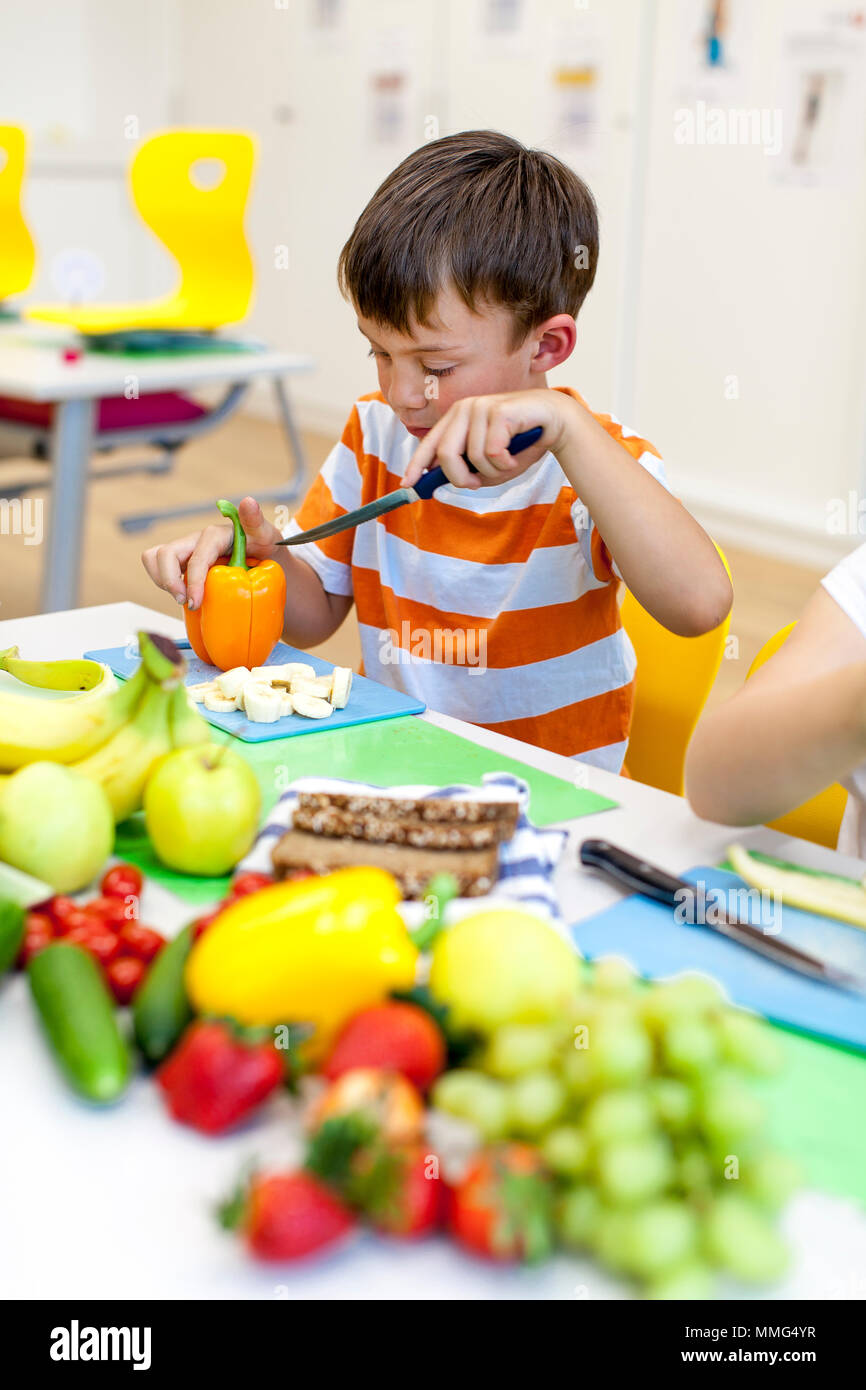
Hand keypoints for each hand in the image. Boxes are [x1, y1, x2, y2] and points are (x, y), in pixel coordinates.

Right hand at [141, 497, 283, 610]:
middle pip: (165, 555)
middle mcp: (195, 541)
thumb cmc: (263, 546)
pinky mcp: (181, 562)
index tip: (195, 602)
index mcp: (213, 536)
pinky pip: (159, 568)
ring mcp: (186, 551)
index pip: (196, 557)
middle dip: (169, 581)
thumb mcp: (266, 534)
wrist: (263, 556)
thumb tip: (248, 502)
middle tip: (186, 602)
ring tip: (182, 598)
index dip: (192, 581)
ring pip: (154, 559)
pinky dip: (163, 582)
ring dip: (162, 581)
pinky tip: (183, 594)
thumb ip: (256, 520)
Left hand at [399, 390, 575, 490]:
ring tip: (509, 462)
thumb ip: (469, 469)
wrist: (556, 421)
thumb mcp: (490, 462)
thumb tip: (446, 481)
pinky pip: (493, 453)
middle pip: (446, 455)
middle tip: (477, 484)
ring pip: (474, 459)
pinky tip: (517, 454)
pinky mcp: (498, 411)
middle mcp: (464, 408)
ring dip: (494, 472)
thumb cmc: (522, 442)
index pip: (430, 443)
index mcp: (457, 418)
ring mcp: (480, 407)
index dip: (417, 465)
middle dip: (461, 478)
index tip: (409, 484)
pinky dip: (507, 463)